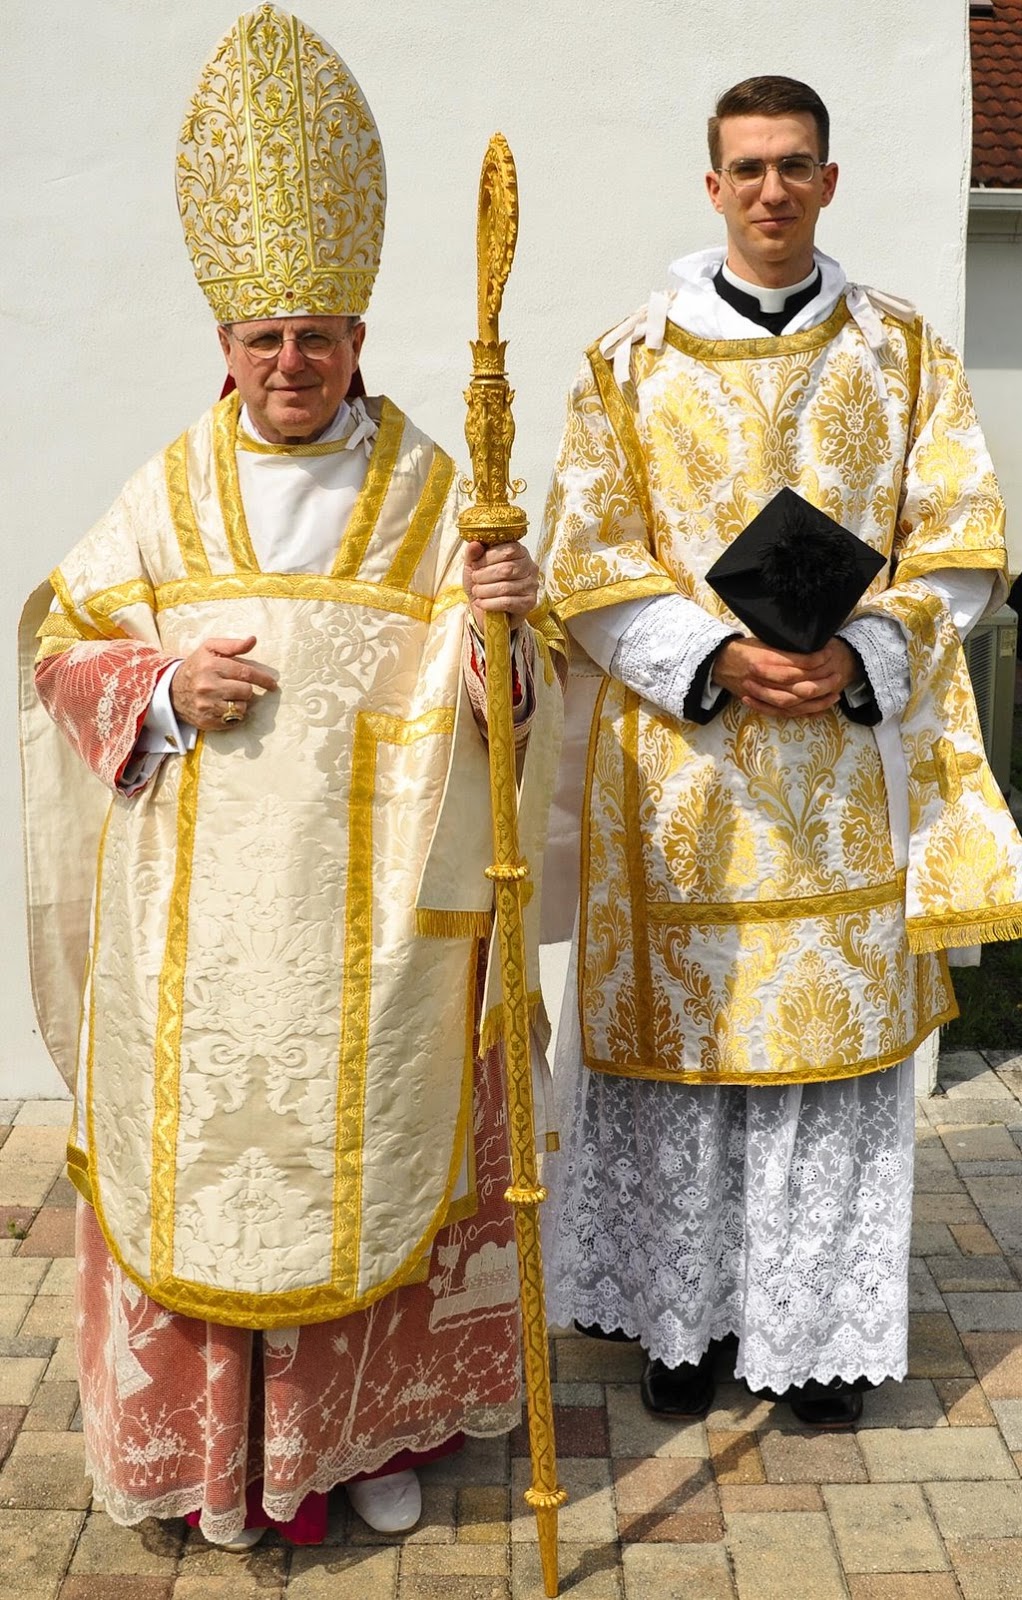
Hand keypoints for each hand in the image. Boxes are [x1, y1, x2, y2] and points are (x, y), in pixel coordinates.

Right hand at [170, 636, 278, 729]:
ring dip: (240, 703)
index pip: (246, 673)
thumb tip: (252, 640)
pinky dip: (233, 715)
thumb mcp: (209, 649)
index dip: (263, 679)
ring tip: (229, 697)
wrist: (171, 691)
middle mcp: (208, 686)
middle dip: (247, 690)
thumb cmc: (196, 667)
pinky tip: (224, 708)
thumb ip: (232, 645)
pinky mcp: (207, 721)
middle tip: (238, 687)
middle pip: (246, 691)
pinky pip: (233, 721)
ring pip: (241, 708)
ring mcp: (207, 706)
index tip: (272, 684)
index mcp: (211, 666)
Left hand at [462, 541, 538, 630]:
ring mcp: (531, 586)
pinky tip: (481, 603)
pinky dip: (489, 603)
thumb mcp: (474, 566)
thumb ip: (473, 554)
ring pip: (505, 587)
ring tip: (476, 592)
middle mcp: (530, 567)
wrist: (488, 610)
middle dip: (484, 575)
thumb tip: (474, 544)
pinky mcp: (528, 603)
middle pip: (506, 569)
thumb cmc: (484, 584)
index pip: (508, 550)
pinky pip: (507, 602)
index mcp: (520, 552)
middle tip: (475, 580)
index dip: (488, 557)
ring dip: (485, 590)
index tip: (475, 565)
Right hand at [712, 636, 857, 716]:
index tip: (829, 654)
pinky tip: (818, 710)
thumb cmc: (744, 649)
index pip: (797, 663)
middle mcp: (762, 678)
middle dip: (822, 683)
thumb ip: (784, 648)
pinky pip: (783, 713)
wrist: (719, 663)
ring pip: (793, 702)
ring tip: (834, 694)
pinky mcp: (759, 702)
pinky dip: (802, 712)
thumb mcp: (763, 641)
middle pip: (798, 685)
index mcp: (764, 659)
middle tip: (837, 676)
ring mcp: (760, 692)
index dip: (816, 660)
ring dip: (816, 701)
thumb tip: (812, 648)